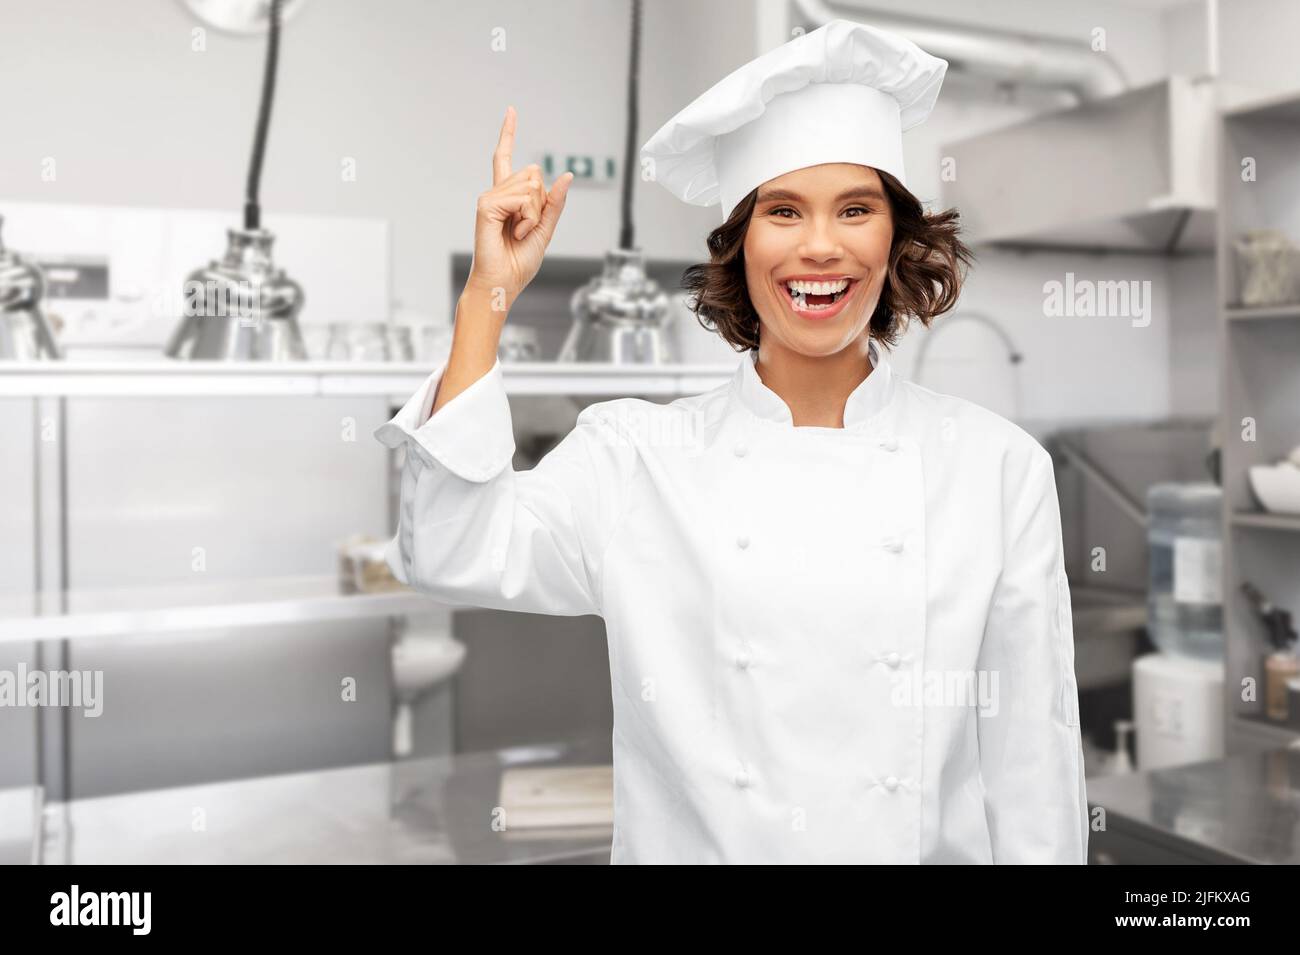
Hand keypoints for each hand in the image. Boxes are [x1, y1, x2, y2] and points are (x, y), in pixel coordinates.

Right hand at [466, 106, 573, 310]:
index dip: (508, 134)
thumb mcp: (546, 229)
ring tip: (518, 233)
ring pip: (531, 187)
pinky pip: (521, 199)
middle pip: (534, 173)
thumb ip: (555, 203)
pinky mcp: (486, 205)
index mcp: (509, 197)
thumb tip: (567, 175)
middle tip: (525, 229)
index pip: (506, 158)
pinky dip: (526, 220)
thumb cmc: (519, 262)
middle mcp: (497, 192)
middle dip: (541, 203)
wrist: (503, 282)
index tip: (511, 110)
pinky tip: (513, 233)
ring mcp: (490, 197)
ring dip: (534, 215)